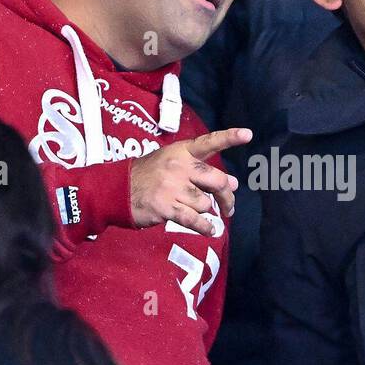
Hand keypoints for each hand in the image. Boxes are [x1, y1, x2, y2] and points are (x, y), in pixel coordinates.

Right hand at [129, 127, 251, 235]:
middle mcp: (179, 166)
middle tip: (228, 207)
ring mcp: (172, 187)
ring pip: (205, 203)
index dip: (230, 137)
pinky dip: (205, 227)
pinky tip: (210, 230)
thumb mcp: (173, 165)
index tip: (248, 134)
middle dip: (227, 196)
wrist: (117, 190)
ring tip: (196, 212)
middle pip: (217, 180)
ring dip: (205, 211)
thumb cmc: (148, 176)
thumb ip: (202, 172)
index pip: (209, 142)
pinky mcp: (166, 207)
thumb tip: (234, 183)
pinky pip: (195, 220)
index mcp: (181, 151)